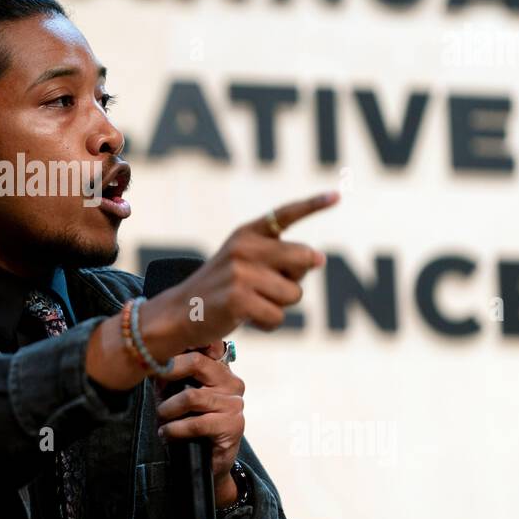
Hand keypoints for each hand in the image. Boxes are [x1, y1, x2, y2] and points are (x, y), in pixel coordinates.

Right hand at [144, 191, 339, 352]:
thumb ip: (280, 257)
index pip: (284, 214)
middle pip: (304, 259)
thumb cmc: (222, 287)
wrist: (181, 311)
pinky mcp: (238, 300)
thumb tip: (319, 258)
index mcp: (247, 233)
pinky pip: (278, 316)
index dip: (313, 204)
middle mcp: (245, 247)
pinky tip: (248, 319)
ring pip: (294, 293)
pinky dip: (268, 323)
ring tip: (252, 303)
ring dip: (280, 305)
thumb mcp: (244, 262)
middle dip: (297, 278)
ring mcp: (240, 273)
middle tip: (270, 286)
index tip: (337, 195)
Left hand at [151, 339, 243, 503]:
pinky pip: (196, 423)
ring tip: (161, 419)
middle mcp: (232, 382)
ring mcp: (235, 404)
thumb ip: (169, 375)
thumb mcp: (175, 393)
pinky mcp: (233, 426)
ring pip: (191, 396)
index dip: (179, 347)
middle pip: (197, 362)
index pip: (203, 345)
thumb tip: (152, 357)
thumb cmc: (189, 422)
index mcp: (221, 369)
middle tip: (155, 386)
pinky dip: (175, 429)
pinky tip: (167, 434)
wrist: (207, 461)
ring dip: (168, 410)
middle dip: (169, 372)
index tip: (158, 354)